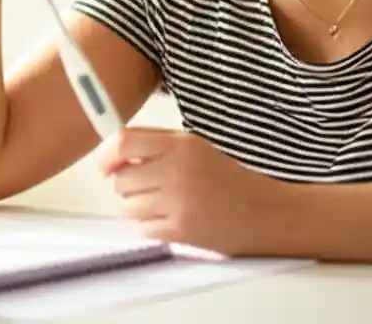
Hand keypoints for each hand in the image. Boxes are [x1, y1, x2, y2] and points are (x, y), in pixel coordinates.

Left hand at [97, 127, 297, 255]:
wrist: (264, 212)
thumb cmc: (227, 178)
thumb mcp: (195, 148)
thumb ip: (156, 145)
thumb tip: (112, 154)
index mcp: (180, 144)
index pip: (123, 141)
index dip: (106, 155)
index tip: (106, 166)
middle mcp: (177, 170)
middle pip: (121, 179)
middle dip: (127, 186)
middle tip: (148, 188)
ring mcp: (178, 201)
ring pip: (128, 205)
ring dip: (138, 207)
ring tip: (163, 204)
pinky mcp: (181, 230)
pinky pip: (143, 227)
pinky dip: (151, 226)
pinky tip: (172, 219)